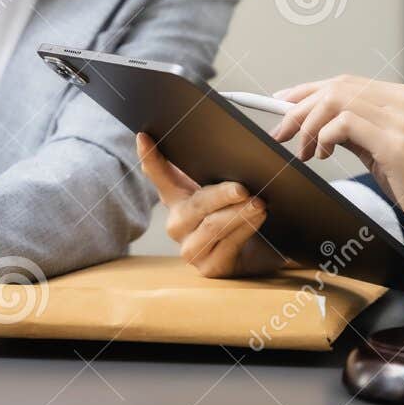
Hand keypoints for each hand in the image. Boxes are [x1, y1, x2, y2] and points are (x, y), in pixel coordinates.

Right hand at [136, 133, 286, 277]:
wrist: (259, 250)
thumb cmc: (239, 213)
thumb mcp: (227, 188)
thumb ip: (222, 167)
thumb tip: (240, 143)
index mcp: (177, 197)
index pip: (159, 175)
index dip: (151, 157)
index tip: (144, 137)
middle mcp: (178, 223)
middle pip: (196, 204)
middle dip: (221, 195)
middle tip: (242, 189)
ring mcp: (191, 247)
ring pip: (212, 226)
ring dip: (238, 214)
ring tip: (258, 204)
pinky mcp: (209, 267)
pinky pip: (226, 245)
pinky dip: (244, 230)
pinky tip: (257, 220)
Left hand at [269, 75, 403, 231]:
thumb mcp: (383, 150)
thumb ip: (357, 131)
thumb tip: (316, 122)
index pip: (348, 82)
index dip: (310, 90)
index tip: (283, 103)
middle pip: (337, 88)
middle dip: (300, 108)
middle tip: (281, 132)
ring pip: (336, 101)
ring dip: (308, 126)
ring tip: (305, 151)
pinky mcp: (396, 141)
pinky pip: (343, 124)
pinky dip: (323, 138)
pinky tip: (323, 156)